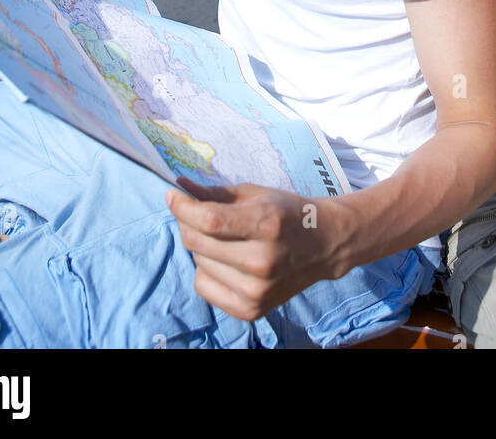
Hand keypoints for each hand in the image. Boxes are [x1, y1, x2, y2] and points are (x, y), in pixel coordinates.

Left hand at [165, 180, 341, 320]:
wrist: (324, 245)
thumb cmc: (288, 213)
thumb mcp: (257, 194)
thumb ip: (215, 193)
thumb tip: (179, 187)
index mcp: (266, 224)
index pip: (209, 220)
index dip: (183, 207)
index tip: (172, 195)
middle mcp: (262, 261)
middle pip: (198, 242)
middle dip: (188, 223)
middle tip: (195, 213)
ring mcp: (257, 290)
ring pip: (198, 263)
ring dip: (200, 247)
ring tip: (222, 239)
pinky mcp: (251, 309)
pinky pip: (204, 286)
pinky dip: (205, 270)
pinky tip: (223, 261)